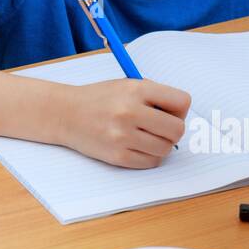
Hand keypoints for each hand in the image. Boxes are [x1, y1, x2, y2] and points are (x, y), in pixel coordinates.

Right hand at [55, 78, 191, 167]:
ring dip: (160, 145)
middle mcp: (130, 112)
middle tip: (159, 128)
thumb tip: (182, 117)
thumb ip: (154, 96)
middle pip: (177, 130)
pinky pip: (150, 162)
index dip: (179, 110)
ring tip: (145, 136)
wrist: (65, 113)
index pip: (182, 102)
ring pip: (165, 149)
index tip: (168, 112)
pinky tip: (136, 146)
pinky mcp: (117, 156)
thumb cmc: (100, 99)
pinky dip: (148, 157)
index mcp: (136, 89)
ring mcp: (123, 136)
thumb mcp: (126, 85)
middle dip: (172, 130)